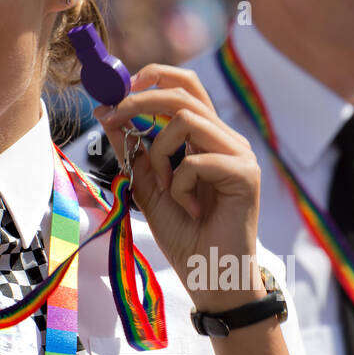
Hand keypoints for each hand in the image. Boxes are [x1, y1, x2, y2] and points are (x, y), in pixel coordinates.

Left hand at [94, 65, 263, 312]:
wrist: (211, 276)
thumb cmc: (185, 236)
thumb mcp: (148, 188)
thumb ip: (134, 153)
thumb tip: (107, 116)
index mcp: (206, 137)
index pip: (185, 86)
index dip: (152, 77)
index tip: (118, 91)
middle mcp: (226, 139)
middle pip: (184, 92)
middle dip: (138, 100)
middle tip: (110, 118)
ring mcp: (240, 154)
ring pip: (186, 119)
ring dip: (160, 152)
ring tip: (163, 188)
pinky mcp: (246, 175)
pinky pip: (196, 160)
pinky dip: (178, 183)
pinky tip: (189, 208)